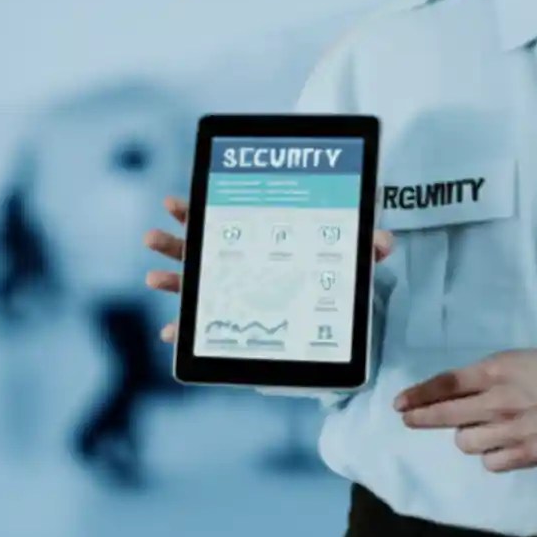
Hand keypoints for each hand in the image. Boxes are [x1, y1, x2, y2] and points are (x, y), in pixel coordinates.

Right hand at [144, 196, 394, 342]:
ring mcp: (228, 292)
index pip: (218, 220)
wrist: (329, 311)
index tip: (175, 202)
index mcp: (253, 240)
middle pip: (194, 249)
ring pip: (190, 284)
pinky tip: (170, 334)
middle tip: (153, 236)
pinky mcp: (229, 321)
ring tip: (152, 276)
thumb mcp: (351, 260)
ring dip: (170, 280)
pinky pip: (200, 326)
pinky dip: (183, 330)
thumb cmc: (331, 275)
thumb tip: (384, 243)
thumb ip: (367, 247)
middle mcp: (234, 264)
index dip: (194, 211)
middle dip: (171, 243)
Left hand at [394, 349, 536, 471]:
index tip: (400, 403)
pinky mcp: (526, 454)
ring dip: (466, 435)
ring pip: (465, 442)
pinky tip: (499, 445)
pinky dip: (490, 455)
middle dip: (421, 418)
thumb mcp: (514, 361)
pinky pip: (489, 462)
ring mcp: (512, 430)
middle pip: (447, 414)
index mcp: (496, 372)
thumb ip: (482, 376)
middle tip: (409, 419)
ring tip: (481, 428)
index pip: (446, 384)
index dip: (418, 395)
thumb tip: (450, 392)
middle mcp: (499, 402)